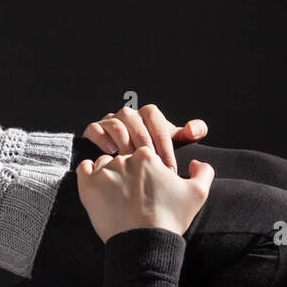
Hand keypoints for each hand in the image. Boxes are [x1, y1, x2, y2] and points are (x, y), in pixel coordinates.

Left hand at [75, 146, 213, 243]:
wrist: (145, 243)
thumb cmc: (170, 219)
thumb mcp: (197, 194)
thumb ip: (203, 172)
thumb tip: (196, 163)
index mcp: (148, 156)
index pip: (142, 155)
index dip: (145, 171)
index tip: (146, 187)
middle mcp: (125, 159)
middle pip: (123, 159)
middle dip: (127, 174)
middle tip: (131, 196)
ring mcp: (105, 172)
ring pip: (103, 163)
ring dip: (108, 175)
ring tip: (116, 197)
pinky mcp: (88, 186)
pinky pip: (84, 169)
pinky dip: (89, 175)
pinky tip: (99, 188)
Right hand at [82, 104, 207, 173]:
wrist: (127, 169)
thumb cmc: (155, 156)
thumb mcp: (174, 145)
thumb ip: (190, 134)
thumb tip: (192, 130)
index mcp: (149, 115)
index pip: (156, 121)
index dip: (164, 144)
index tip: (170, 169)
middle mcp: (129, 115)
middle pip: (136, 123)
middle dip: (146, 149)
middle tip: (153, 171)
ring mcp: (110, 121)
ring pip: (116, 126)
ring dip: (125, 146)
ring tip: (133, 166)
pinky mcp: (94, 130)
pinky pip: (95, 129)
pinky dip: (102, 139)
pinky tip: (111, 154)